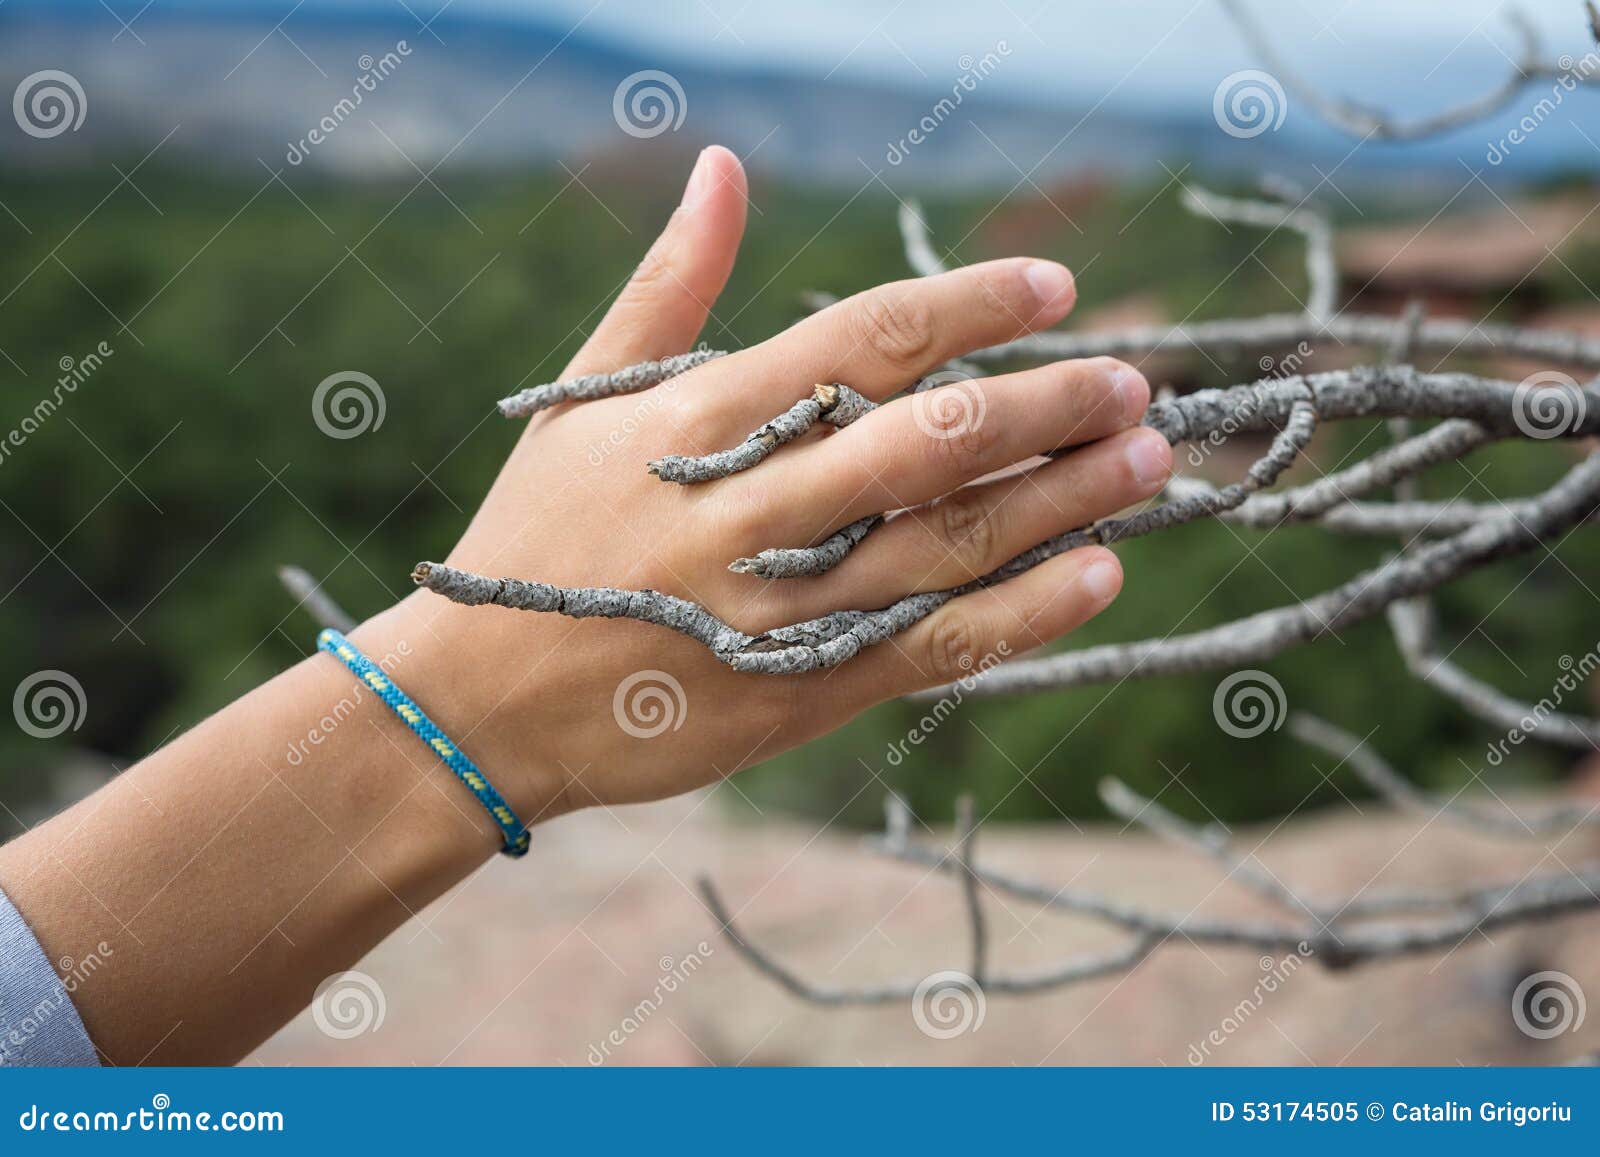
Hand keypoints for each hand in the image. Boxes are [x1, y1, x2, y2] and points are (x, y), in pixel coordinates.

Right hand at [356, 145, 1171, 827]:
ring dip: (1061, 498)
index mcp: (696, 421)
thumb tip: (722, 165)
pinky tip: (1098, 574)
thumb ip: (670, 285)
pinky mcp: (797, 694)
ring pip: (948, 541)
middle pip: (930, 439)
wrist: (480, 704)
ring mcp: (777, 609)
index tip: (1053, 289)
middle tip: (1132, 380)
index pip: (863, 340)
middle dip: (1045, 404)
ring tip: (1147, 458)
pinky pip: (930, 649)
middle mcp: (747, 509)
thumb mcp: (587, 401)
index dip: (969, 306)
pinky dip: (1021, 614)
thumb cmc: (539, 537)